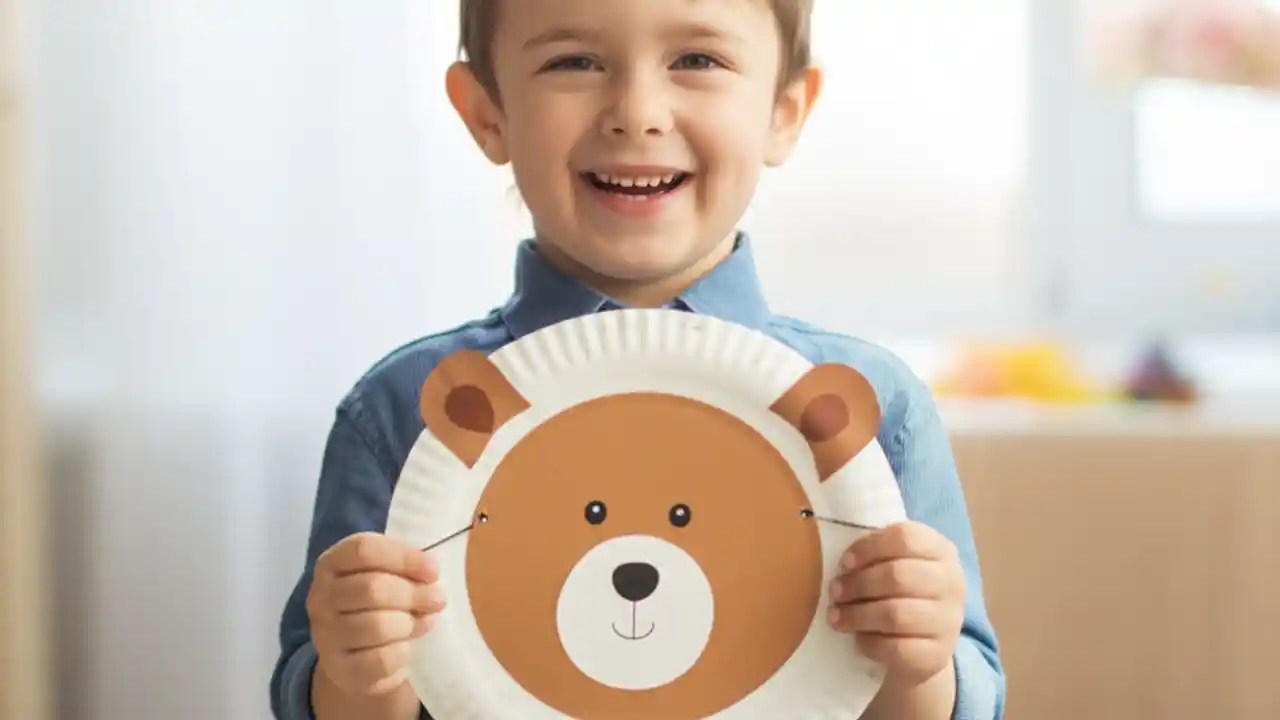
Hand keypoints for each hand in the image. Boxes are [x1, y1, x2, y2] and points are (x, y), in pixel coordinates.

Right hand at [307, 532, 445, 695]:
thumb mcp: (386, 575)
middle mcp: (320, 598)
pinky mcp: (339, 669)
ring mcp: (325, 636)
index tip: (433, 570)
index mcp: (331, 563)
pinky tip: (407, 647)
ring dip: (409, 623)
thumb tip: (430, 575)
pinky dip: (402, 652)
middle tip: (438, 598)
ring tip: (425, 621)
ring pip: (376, 625)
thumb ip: (404, 568)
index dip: (403, 557)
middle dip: (412, 594)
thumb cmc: (378, 602)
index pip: (363, 550)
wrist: (356, 654)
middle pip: (371, 588)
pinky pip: (380, 659)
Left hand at [826, 522, 965, 684]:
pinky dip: (870, 642)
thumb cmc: (902, 592)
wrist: (925, 642)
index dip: (870, 547)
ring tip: (835, 616)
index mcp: (940, 550)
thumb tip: (842, 562)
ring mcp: (948, 621)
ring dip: (857, 614)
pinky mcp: (937, 655)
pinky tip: (857, 638)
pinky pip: (897, 648)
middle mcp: (951, 583)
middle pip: (899, 576)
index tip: (845, 562)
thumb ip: (876, 552)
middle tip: (835, 590)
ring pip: (896, 615)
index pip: (906, 538)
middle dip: (858, 583)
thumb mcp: (896, 562)